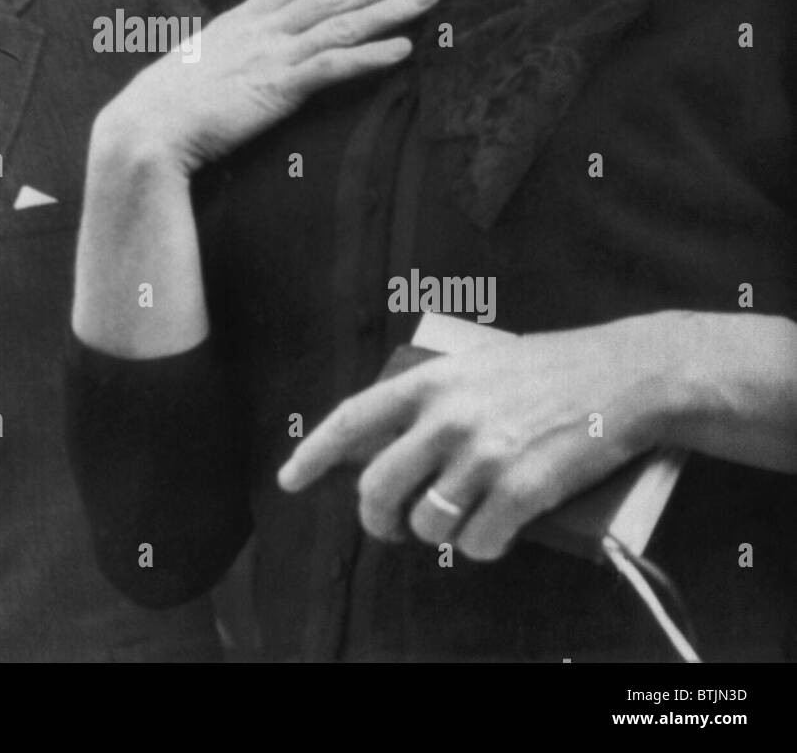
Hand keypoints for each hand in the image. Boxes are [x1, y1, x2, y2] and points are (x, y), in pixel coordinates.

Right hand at [97, 0, 439, 175]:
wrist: (144, 130)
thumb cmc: (157, 111)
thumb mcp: (185, 71)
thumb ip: (212, 59)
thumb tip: (217, 59)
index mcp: (237, 25)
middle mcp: (260, 31)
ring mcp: (271, 56)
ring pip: (343, 23)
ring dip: (391, 7)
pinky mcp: (278, 87)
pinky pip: (334, 64)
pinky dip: (371, 55)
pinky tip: (405, 48)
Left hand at [278, 315, 678, 560]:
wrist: (625, 375)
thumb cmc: (551, 370)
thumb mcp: (477, 367)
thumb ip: (435, 400)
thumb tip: (394, 444)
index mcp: (431, 381)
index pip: (352, 419)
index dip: (314, 452)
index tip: (290, 479)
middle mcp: (448, 417)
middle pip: (377, 486)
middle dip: (376, 519)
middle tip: (390, 527)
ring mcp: (484, 455)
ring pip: (426, 524)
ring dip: (437, 535)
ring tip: (458, 521)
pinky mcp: (523, 489)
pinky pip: (477, 543)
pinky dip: (480, 548)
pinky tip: (493, 534)